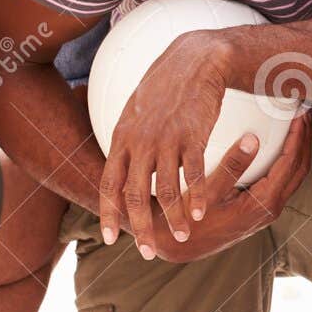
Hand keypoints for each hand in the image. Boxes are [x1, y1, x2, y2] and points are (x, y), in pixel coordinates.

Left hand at [98, 29, 231, 254]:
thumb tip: (121, 161)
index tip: (110, 238)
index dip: (108, 214)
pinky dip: (197, 196)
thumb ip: (128, 139)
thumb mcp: (137, 111)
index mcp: (122, 137)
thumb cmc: (167, 86)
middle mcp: (140, 141)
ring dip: (174, 218)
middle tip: (148, 251)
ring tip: (182, 236)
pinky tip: (203, 212)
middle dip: (140, 227)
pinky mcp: (192, 136)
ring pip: (165, 190)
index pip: (109, 183)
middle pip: (134, 194)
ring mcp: (166, 139)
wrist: (195, 59)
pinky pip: (193, 174)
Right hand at [136, 113, 311, 263]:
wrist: (181, 246)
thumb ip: (232, 165)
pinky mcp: (259, 209)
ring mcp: (266, 210)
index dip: (298, 137)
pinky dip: (286, 160)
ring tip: (296, 125)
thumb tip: (254, 139)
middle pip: (300, 168)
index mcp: (263, 203)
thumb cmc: (192, 220)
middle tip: (303, 113)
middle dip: (305, 139)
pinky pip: (282, 181)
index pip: (291, 164)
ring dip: (298, 149)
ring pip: (293, 176)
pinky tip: (277, 146)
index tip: (298, 114)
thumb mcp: (210, 190)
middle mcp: (271, 208)